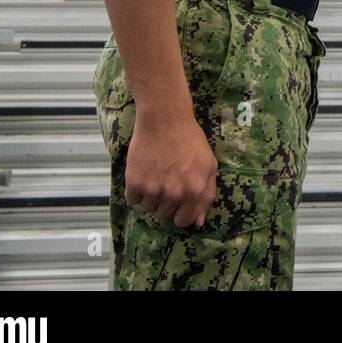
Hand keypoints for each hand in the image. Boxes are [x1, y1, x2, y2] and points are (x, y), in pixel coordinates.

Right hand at [125, 109, 217, 227]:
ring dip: (151, 196)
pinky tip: (144, 173)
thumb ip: (206, 195)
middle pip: (164, 216)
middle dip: (166, 203)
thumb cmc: (190, 140)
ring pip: (148, 209)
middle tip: (167, 182)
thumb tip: (198, 223)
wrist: (164, 119)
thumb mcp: (209, 165)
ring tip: (156, 175)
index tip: (178, 202)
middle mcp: (175, 194)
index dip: (181, 213)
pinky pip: (133, 200)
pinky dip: (136, 190)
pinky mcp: (135, 183)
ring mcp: (154, 189)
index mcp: (195, 191)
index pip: (184, 221)